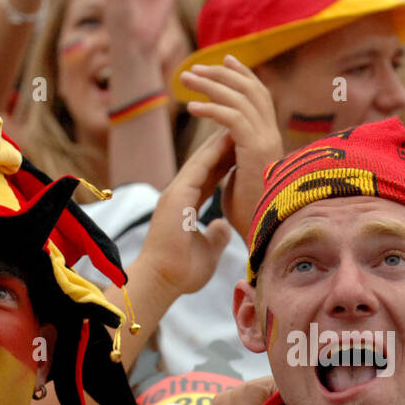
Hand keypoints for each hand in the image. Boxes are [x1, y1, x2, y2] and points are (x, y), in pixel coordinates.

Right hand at [139, 128, 236, 295]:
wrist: (161, 281)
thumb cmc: (181, 272)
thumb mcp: (207, 250)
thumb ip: (215, 236)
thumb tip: (224, 227)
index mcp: (186, 206)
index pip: (210, 177)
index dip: (225, 162)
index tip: (242, 148)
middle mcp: (179, 194)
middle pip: (206, 163)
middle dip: (223, 145)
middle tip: (241, 125)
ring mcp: (176, 193)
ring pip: (202, 160)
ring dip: (220, 142)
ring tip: (237, 123)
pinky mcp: (176, 196)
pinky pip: (198, 168)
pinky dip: (213, 152)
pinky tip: (227, 137)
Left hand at [180, 56, 283, 239]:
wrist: (260, 237)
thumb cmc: (249, 220)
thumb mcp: (236, 186)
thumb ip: (230, 168)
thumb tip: (220, 167)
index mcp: (267, 142)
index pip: (257, 99)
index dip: (241, 78)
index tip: (222, 64)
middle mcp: (271, 138)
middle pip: (252, 91)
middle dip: (223, 75)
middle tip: (195, 67)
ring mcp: (266, 143)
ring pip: (241, 99)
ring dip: (212, 86)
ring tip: (186, 80)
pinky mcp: (256, 151)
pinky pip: (233, 120)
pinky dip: (212, 110)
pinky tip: (192, 108)